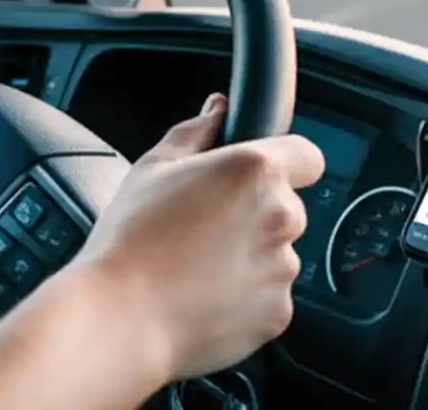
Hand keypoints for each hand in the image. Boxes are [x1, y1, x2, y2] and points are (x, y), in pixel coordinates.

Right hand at [72, 94, 324, 380]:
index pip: (307, 155)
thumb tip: (217, 110)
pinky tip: (203, 295)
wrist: (120, 319)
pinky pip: (269, 296)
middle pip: (287, 207)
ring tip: (197, 265)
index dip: (286, 161)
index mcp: (255, 172)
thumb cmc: (130, 243)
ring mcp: (282, 269)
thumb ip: (196, 132)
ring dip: (250, 255)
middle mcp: (280, 217)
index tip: (260, 175)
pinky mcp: (277, 312)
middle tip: (206, 224)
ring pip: (277, 253)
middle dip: (256, 214)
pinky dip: (246, 296)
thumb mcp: (153, 167)